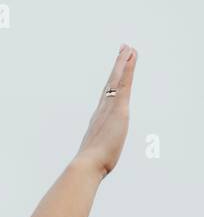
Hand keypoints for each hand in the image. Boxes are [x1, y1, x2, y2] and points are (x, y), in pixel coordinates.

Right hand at [75, 44, 137, 177]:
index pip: (107, 99)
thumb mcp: (94, 158)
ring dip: (123, 62)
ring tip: (129, 48)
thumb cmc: (89, 166)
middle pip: (111, 84)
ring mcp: (109, 108)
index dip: (111, 85)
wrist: (86, 165)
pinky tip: (131, 56)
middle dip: (117, 68)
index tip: (115, 73)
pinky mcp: (118, 107)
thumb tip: (89, 168)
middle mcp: (101, 111)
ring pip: (117, 79)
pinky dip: (127, 68)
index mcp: (97, 122)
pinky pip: (123, 83)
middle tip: (123, 51)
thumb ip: (94, 157)